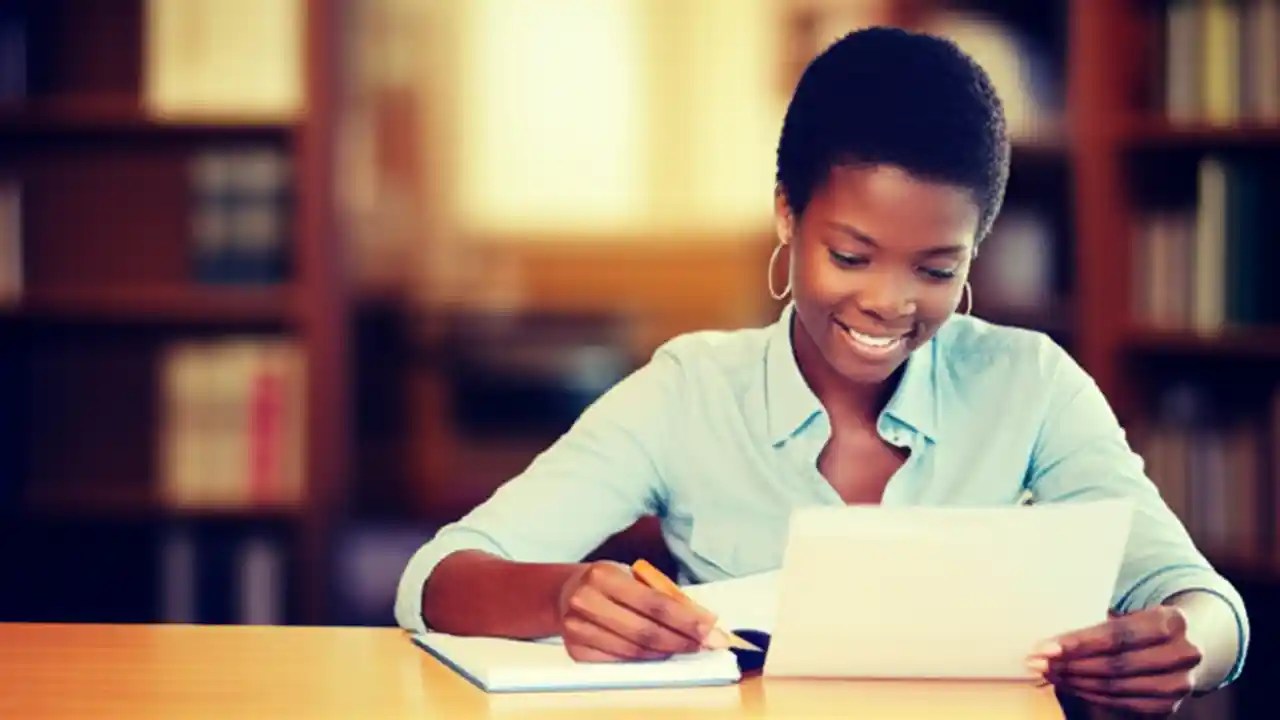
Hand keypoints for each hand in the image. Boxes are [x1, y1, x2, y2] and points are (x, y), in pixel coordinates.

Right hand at [556, 561, 715, 662]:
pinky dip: (643, 659)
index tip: (709, 628)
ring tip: (686, 648)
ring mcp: (577, 628)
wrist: (565, 593)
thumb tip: (701, 619)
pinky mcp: (576, 651)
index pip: (653, 603)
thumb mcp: (631, 575)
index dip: (685, 619)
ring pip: (633, 650)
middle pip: (644, 631)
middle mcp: (586, 601)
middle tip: (704, 644)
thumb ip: (662, 594)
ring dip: (665, 652)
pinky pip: (618, 661)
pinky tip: (659, 653)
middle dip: (680, 640)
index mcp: (603, 575)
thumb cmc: (608, 582)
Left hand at [1028, 607, 1202, 715]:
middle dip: (1070, 664)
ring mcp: (1179, 683)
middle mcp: (1183, 653)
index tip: (1044, 647)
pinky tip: (1069, 685)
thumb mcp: (1129, 615)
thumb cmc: (1141, 626)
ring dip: (1075, 682)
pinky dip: (1091, 694)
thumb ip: (1098, 624)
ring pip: (1116, 686)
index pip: (1117, 635)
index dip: (1078, 643)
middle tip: (1036, 663)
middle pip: (1115, 664)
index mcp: (1171, 621)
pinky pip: (1122, 702)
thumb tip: (1050, 640)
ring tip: (1048, 673)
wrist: (1183, 646)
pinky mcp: (1169, 706)